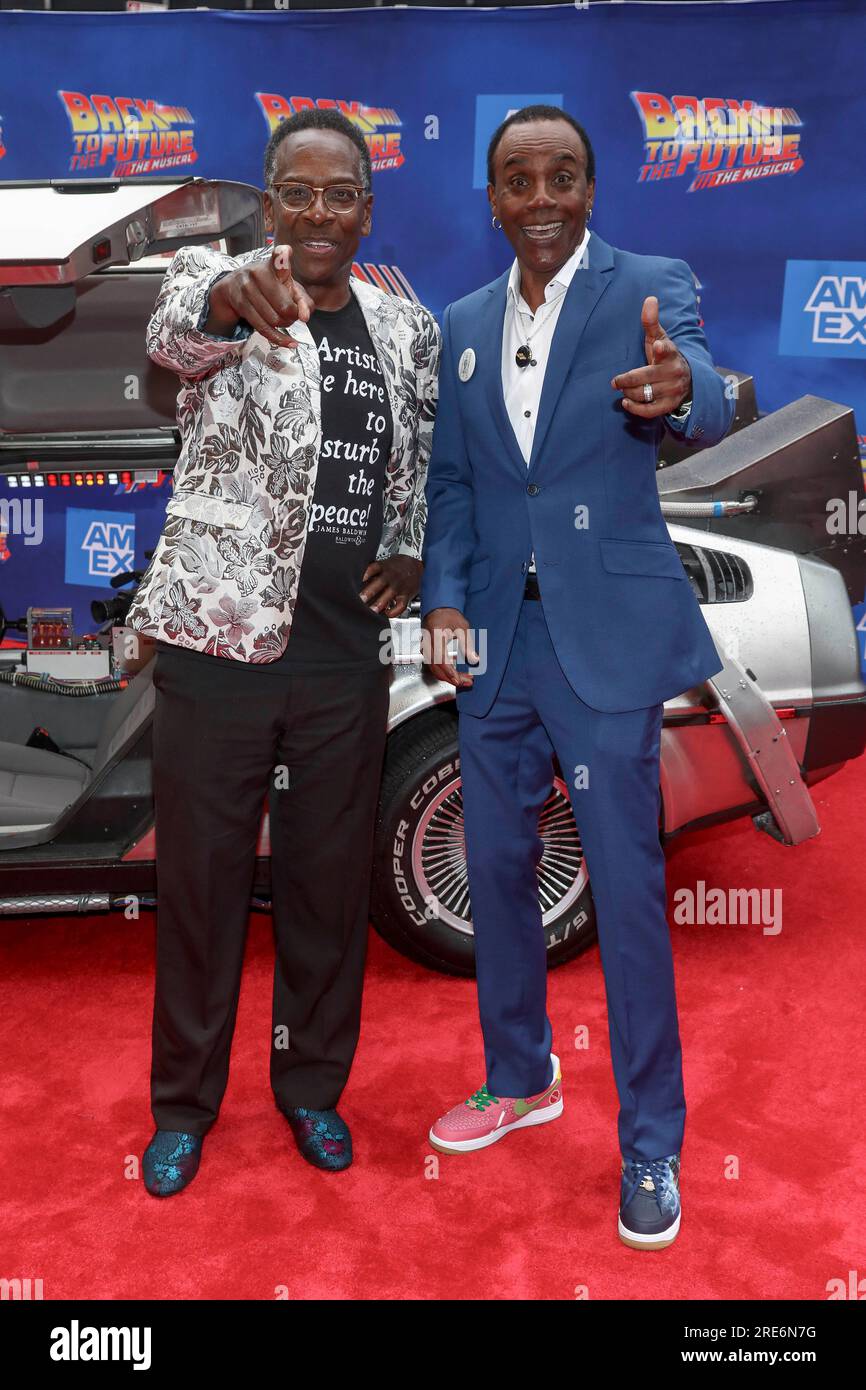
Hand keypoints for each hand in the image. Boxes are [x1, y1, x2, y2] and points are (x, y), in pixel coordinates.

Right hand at [205, 244, 315, 347]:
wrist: (233, 288)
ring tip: (281, 318)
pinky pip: (263, 328)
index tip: (285, 253)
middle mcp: (259, 272)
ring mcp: (247, 287)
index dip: (282, 255)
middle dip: (292, 316)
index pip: (278, 256)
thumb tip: (304, 317)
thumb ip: (303, 300)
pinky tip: (291, 343)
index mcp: (274, 265)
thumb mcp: (288, 287)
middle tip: (290, 313)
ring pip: (274, 319)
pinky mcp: (240, 304)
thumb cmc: (268, 286)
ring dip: (284, 325)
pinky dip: (279, 339)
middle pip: (285, 306)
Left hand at [360, 556, 421, 616]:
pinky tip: (387, 613)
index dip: (366, 574)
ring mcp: (399, 586)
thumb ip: (373, 572)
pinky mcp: (406, 595)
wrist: (417, 564)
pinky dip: (394, 611)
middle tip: (361, 599)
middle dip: (369, 592)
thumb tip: (358, 581)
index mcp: (384, 567)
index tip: (358, 580)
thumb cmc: (397, 566)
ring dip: (379, 603)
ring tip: (371, 610)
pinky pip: (400, 605)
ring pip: (389, 595)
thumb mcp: (385, 563)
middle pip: (379, 583)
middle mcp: (391, 576)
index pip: (373, 568)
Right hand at [421, 607, 477, 688]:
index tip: (458, 680)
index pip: (440, 659)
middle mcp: (427, 644)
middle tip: (467, 682)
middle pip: (436, 668)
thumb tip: (474, 659)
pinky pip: (434, 666)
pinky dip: (445, 672)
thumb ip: (467, 644)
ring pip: (435, 669)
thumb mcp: (462, 627)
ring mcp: (426, 649)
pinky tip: (456, 673)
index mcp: (435, 636)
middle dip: (451, 678)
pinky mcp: (428, 652)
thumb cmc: (449, 615)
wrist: (438, 609)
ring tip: (464, 679)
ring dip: (449, 676)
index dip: (449, 672)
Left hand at [610, 295, 691, 417]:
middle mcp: (674, 372)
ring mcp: (672, 390)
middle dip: (627, 380)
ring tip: (622, 389)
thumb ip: (651, 321)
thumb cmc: (665, 356)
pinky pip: (650, 410)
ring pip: (645, 394)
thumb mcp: (659, 338)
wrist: (687, 379)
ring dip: (629, 392)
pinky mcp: (669, 405)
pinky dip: (635, 408)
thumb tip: (649, 298)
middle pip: (645, 377)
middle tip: (615, 381)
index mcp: (670, 353)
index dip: (662, 349)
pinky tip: (626, 402)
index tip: (658, 347)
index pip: (667, 350)